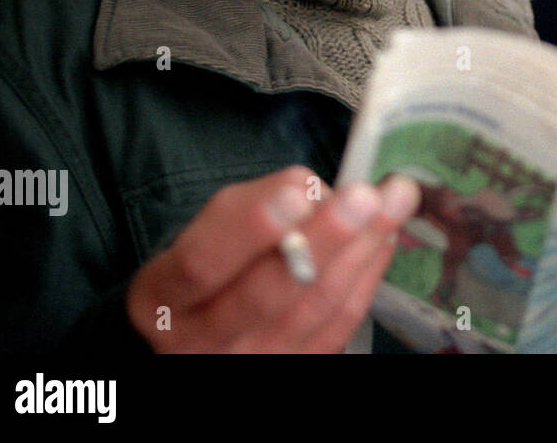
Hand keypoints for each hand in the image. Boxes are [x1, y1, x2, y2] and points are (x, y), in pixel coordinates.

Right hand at [126, 165, 418, 351]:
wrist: (206, 332)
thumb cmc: (212, 267)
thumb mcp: (209, 232)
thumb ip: (252, 209)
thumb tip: (310, 190)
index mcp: (163, 296)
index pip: (201, 263)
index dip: (250, 227)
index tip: (298, 190)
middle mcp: (199, 342)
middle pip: (263, 294)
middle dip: (321, 239)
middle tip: (364, 196)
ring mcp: (251, 362)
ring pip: (311, 310)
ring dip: (360, 251)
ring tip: (393, 203)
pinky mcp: (295, 367)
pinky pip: (338, 326)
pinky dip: (366, 277)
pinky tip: (385, 237)